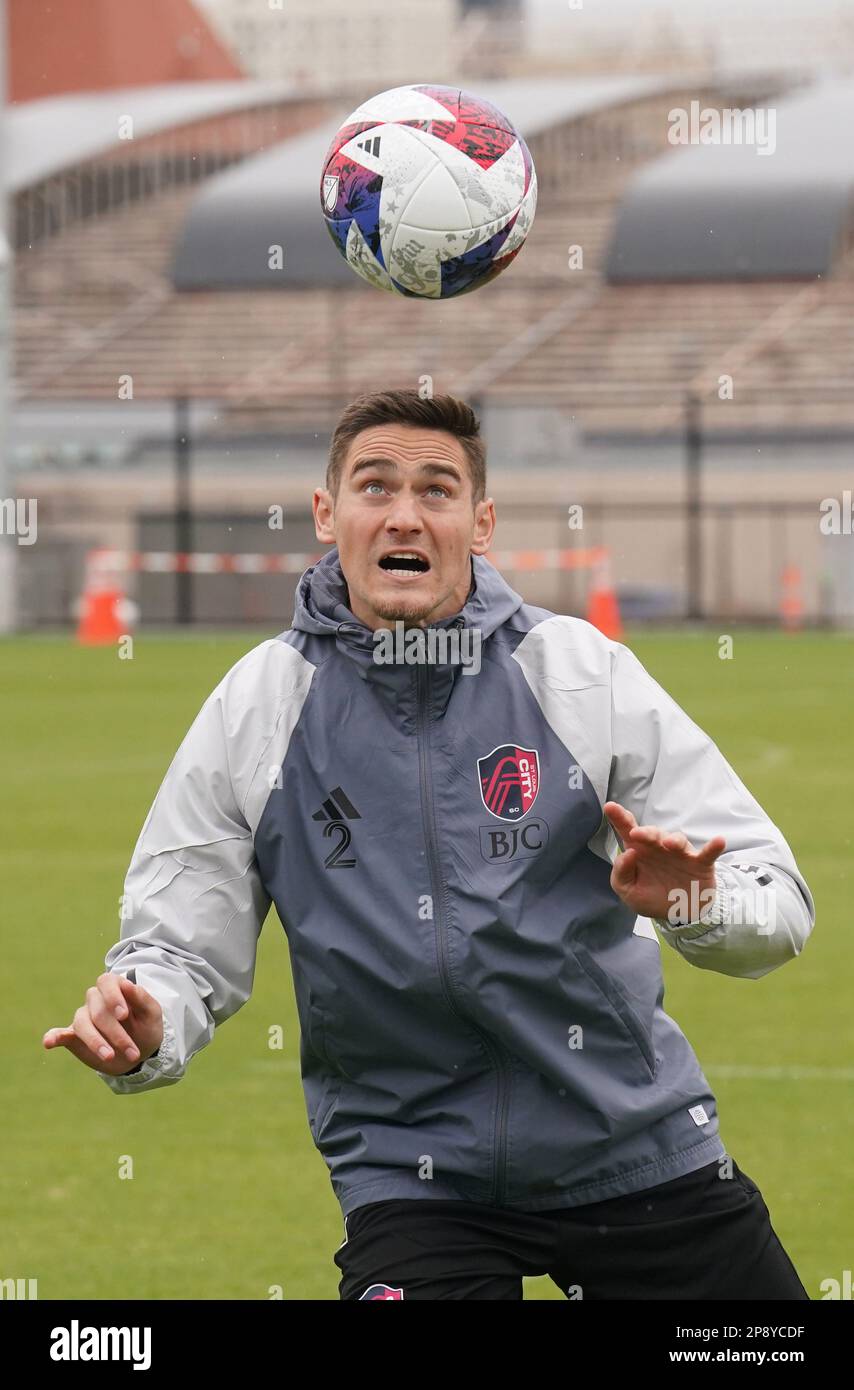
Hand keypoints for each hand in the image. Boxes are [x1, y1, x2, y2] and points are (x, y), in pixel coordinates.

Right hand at [43, 974, 162, 1075]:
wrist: (142, 1051)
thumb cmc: (147, 1027)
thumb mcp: (152, 1013)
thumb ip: (142, 998)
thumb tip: (127, 984)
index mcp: (115, 987)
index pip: (106, 981)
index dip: (113, 996)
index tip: (123, 1015)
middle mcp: (96, 999)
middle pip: (98, 1010)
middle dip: (116, 1032)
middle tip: (133, 1052)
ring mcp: (84, 1018)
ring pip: (82, 1024)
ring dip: (96, 1042)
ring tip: (110, 1057)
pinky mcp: (75, 1037)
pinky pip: (60, 1034)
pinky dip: (53, 1036)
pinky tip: (49, 1042)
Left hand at [603, 801, 725, 921]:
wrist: (679, 915)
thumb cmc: (652, 896)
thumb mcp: (628, 891)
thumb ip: (621, 874)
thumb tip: (627, 853)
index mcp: (640, 852)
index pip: (627, 831)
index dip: (619, 818)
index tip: (610, 807)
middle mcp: (660, 848)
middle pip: (653, 833)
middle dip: (646, 832)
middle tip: (637, 834)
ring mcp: (680, 855)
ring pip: (678, 840)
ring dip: (674, 840)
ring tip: (669, 844)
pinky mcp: (700, 864)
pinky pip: (708, 853)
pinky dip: (714, 847)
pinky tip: (719, 841)